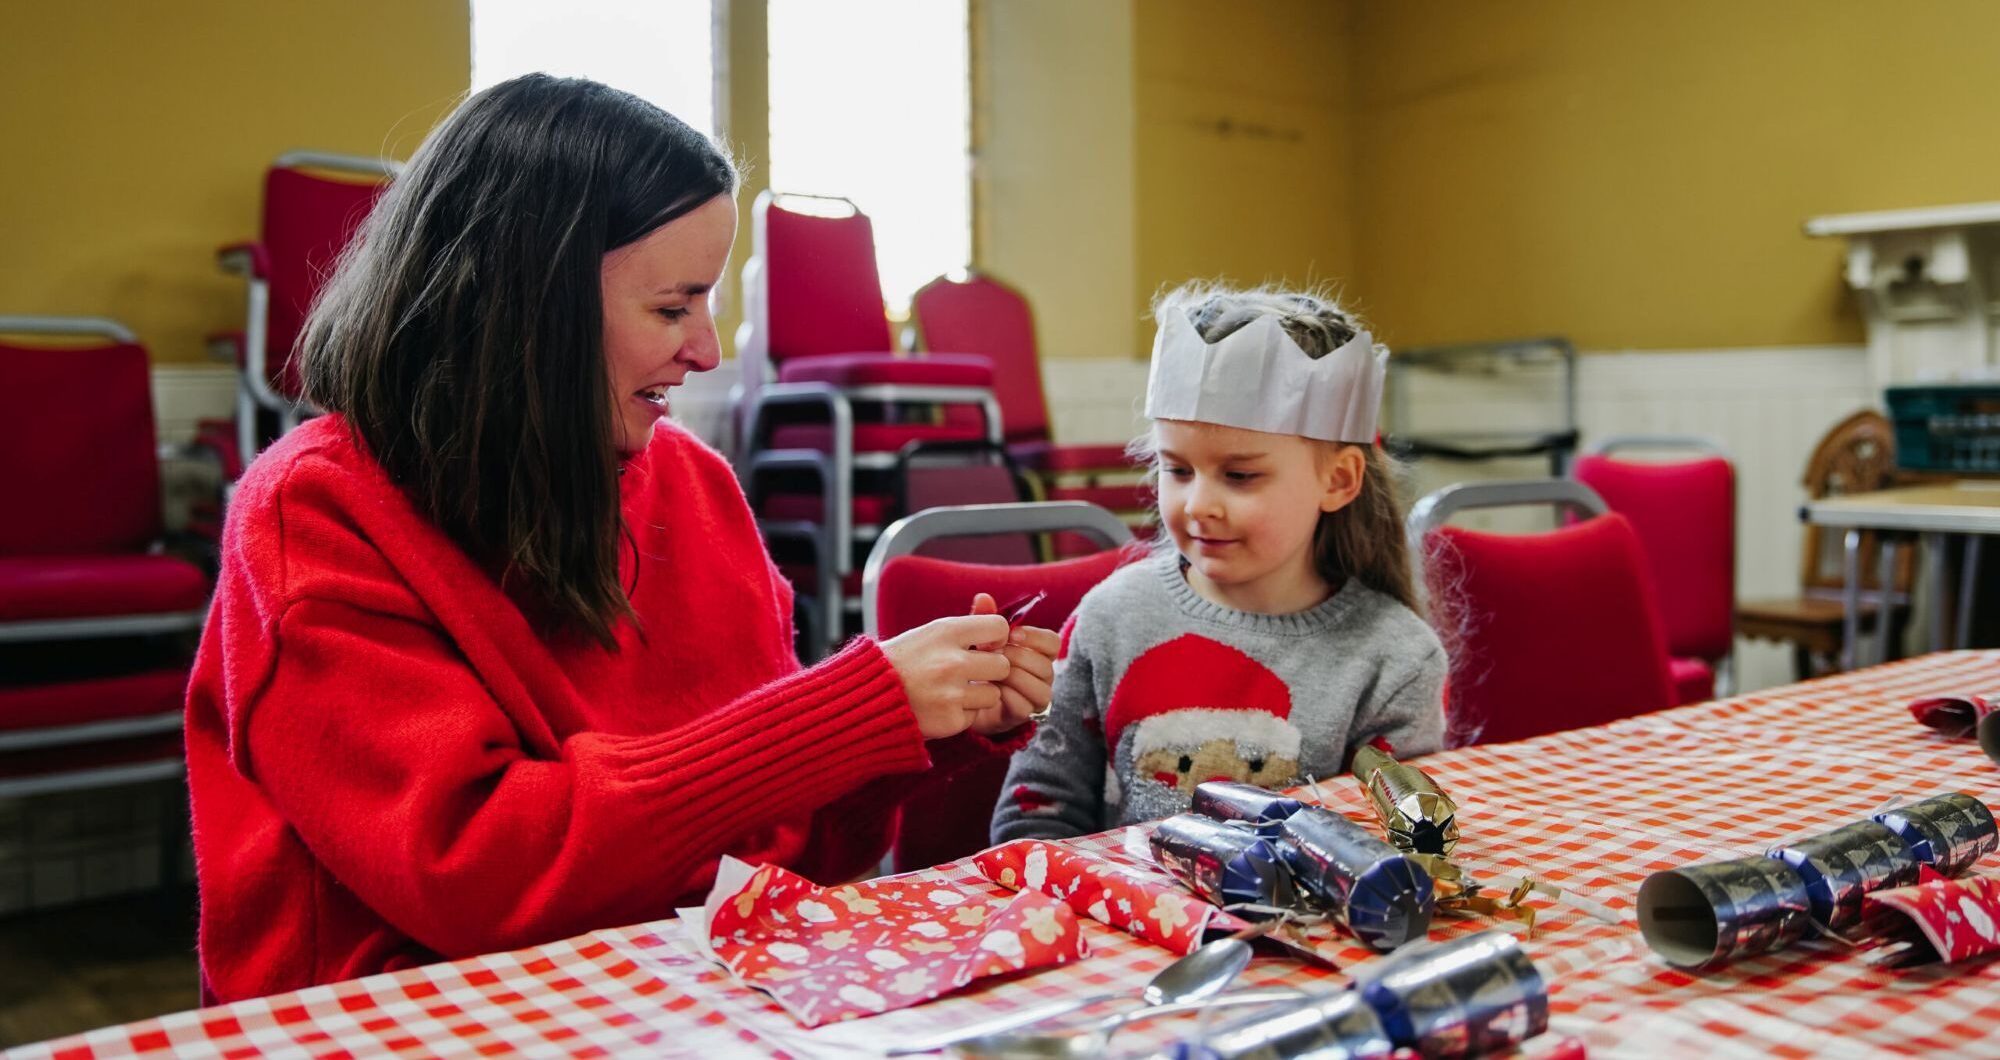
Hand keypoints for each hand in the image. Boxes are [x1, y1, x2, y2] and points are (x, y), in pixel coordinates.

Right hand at [880, 613, 1011, 738]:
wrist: (867, 697)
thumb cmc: (902, 661)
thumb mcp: (929, 633)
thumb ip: (965, 621)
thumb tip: (989, 600)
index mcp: (946, 632)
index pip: (999, 628)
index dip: (997, 638)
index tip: (986, 645)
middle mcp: (952, 661)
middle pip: (1002, 665)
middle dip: (991, 671)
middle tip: (971, 673)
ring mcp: (951, 693)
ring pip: (993, 694)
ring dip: (978, 695)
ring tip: (952, 691)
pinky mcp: (950, 720)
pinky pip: (974, 716)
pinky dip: (961, 714)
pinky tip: (941, 707)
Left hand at [965, 593, 1059, 736]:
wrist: (963, 698)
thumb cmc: (977, 663)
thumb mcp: (979, 639)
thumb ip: (983, 619)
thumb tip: (983, 597)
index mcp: (1038, 653)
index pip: (1052, 642)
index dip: (1035, 637)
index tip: (1012, 634)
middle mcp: (1044, 675)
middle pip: (1045, 664)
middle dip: (1018, 657)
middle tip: (993, 654)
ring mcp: (1037, 697)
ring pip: (1038, 685)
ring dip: (1012, 676)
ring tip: (989, 671)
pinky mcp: (1025, 716)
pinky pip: (1024, 705)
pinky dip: (1007, 695)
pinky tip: (990, 688)